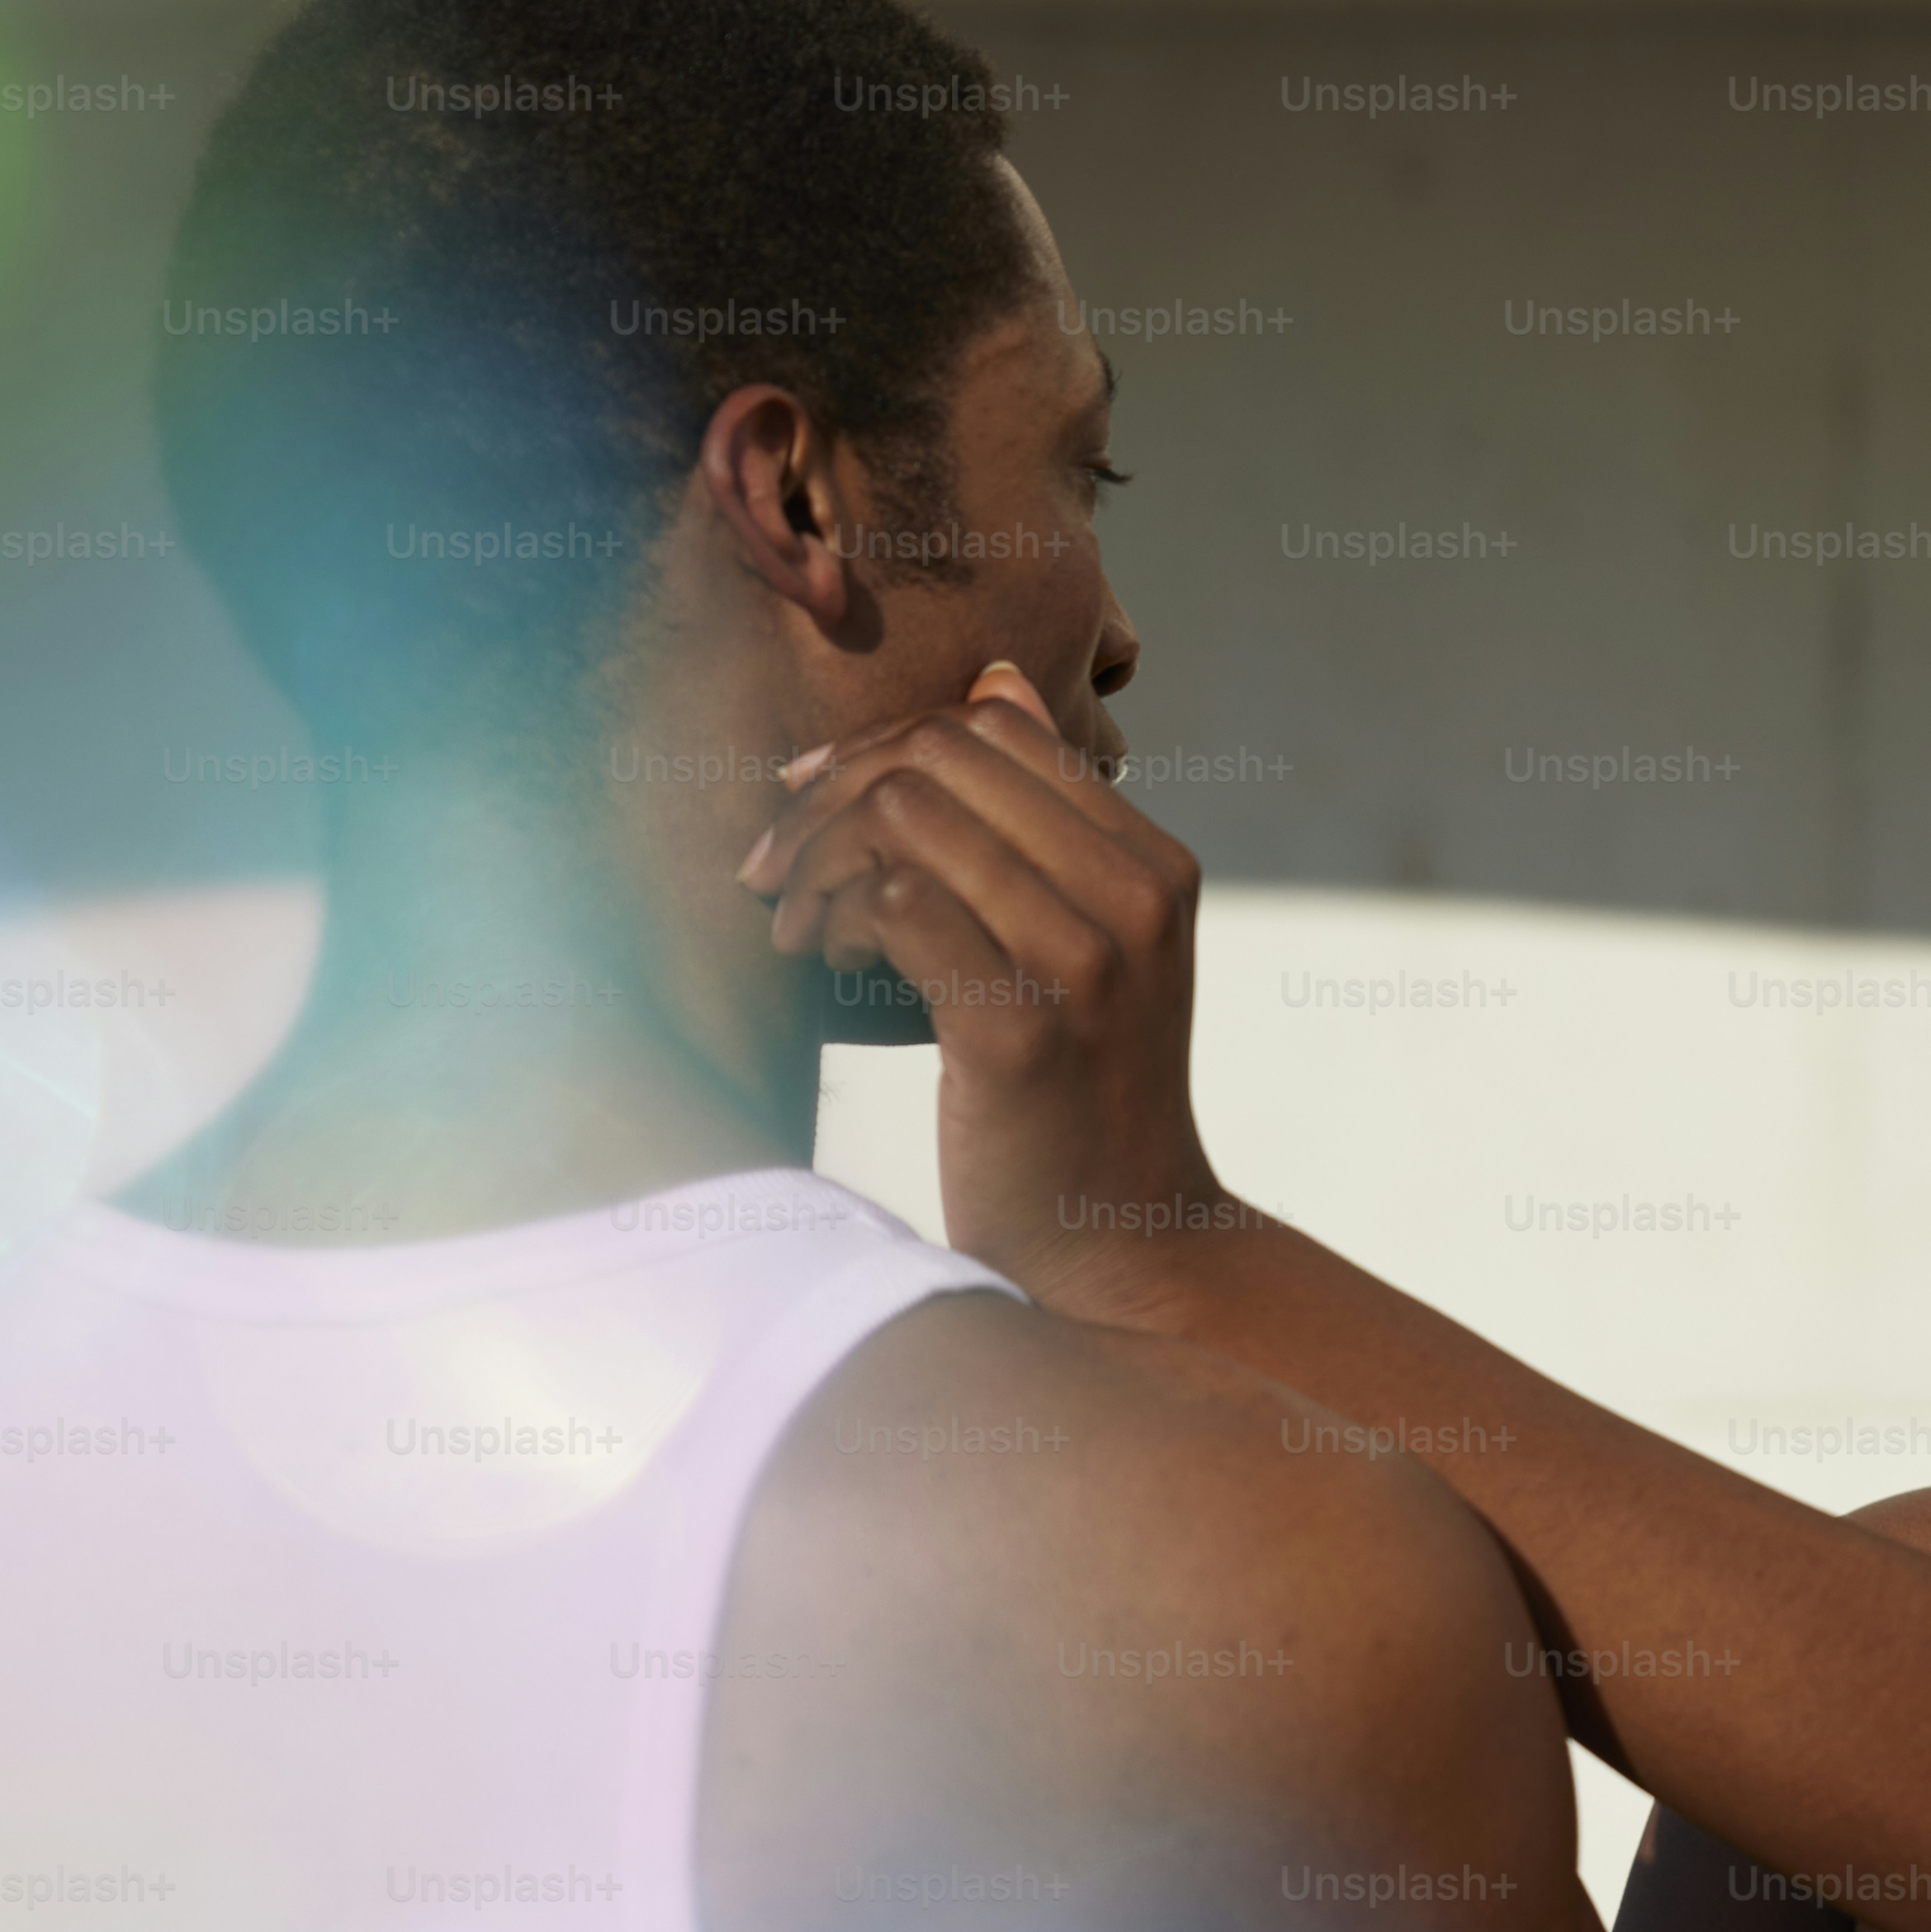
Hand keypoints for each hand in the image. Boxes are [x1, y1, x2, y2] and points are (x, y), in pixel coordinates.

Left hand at [739, 664, 1233, 1314]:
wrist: (1125, 1250)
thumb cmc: (1080, 1099)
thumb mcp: (1090, 947)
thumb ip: (1046, 826)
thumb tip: (992, 681)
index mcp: (1154, 864)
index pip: (995, 727)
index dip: (883, 746)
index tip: (813, 801)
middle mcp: (1134, 900)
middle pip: (943, 759)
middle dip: (831, 796)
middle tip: (776, 869)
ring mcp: (1085, 964)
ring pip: (909, 822)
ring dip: (820, 860)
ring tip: (798, 924)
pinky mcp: (1021, 1032)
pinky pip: (898, 906)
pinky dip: (839, 919)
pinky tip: (825, 961)